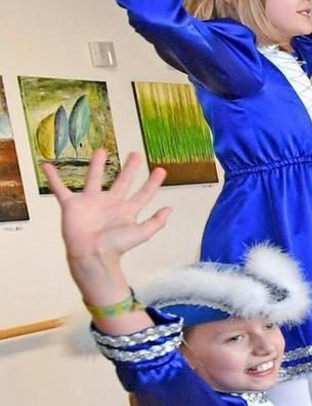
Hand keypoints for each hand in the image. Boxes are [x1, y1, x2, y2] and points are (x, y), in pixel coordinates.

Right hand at [49, 152, 170, 309]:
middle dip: (130, 168)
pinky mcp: (72, 205)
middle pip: (122, 181)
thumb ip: (156, 222)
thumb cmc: (116, 247)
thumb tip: (170, 209)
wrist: (93, 255)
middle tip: (136, 154)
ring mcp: (91, 202)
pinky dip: (53, 178)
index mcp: (127, 210)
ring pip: (94, 179)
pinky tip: (48, 165)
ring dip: (96, 165)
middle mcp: (110, 204)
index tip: (161, 170)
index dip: (153, 183)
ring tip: (101, 150)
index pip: (143, 193)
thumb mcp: (142, 233)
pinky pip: (60, 188)